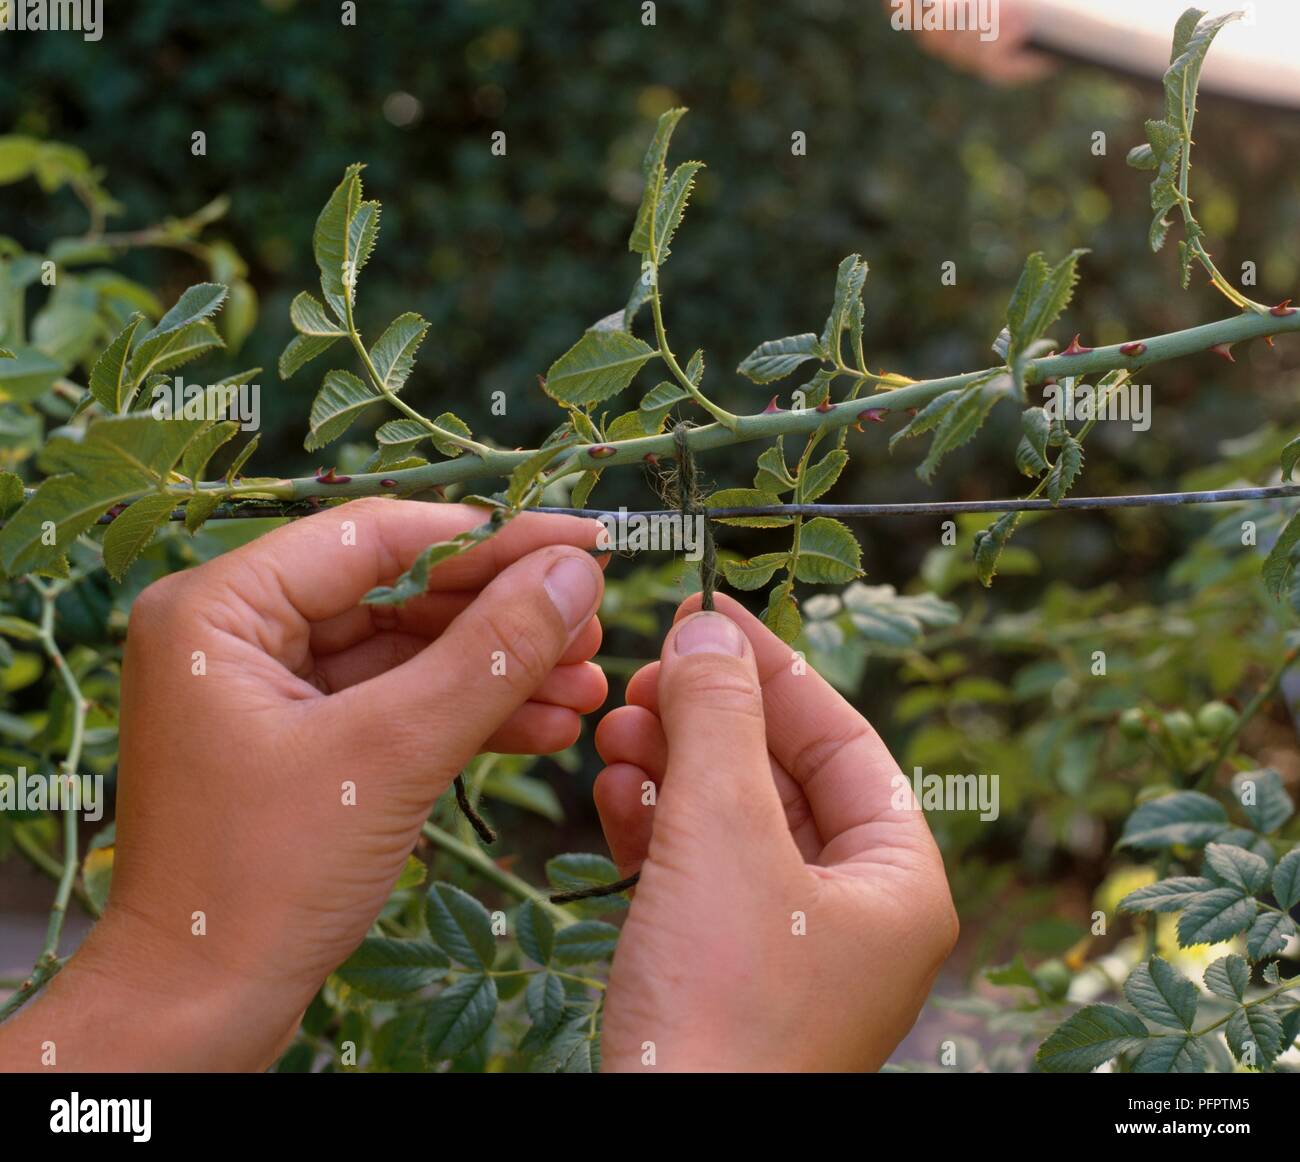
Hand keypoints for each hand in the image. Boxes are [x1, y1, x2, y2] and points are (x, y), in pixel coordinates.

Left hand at [0, 500, 605, 1071]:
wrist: (199, 1015)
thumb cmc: (263, 883)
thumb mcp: (392, 754)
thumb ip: (490, 654)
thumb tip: (575, 573)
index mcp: (221, 608)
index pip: (376, 537)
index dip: (490, 538)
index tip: (580, 537)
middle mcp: (237, 634)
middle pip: (397, 593)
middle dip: (502, 615)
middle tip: (593, 620)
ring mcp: (267, 692)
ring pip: (405, 653)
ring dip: (497, 669)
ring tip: (587, 684)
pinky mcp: (299, 743)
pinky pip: (393, 705)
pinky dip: (464, 714)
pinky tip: (546, 726)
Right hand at [593, 593, 956, 1071]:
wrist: (662, 1148)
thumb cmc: (722, 1004)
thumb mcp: (722, 835)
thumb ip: (718, 722)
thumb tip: (705, 632)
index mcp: (897, 883)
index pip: (843, 742)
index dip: (776, 671)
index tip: (710, 617)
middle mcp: (854, 915)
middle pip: (781, 778)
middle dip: (709, 722)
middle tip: (645, 678)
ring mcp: (787, 948)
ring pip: (731, 824)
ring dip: (673, 768)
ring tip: (615, 733)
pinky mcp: (724, 972)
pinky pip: (697, 875)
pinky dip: (655, 827)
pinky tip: (612, 795)